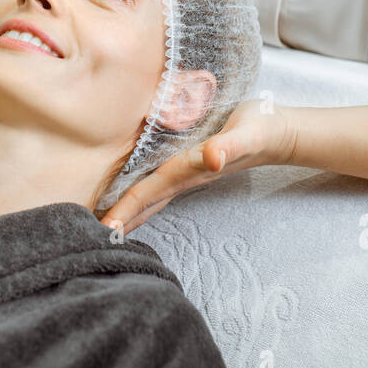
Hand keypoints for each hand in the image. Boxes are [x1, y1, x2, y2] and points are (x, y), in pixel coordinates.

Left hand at [99, 99, 297, 234]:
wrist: (279, 133)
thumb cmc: (261, 129)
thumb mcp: (246, 134)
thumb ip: (229, 146)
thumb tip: (211, 158)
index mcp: (188, 169)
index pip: (148, 194)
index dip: (125, 211)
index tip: (103, 230)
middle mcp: (184, 176)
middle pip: (145, 204)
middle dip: (119, 221)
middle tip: (87, 238)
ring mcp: (188, 174)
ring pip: (151, 198)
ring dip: (128, 213)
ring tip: (102, 226)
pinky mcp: (191, 165)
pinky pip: (160, 186)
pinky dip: (141, 198)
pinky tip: (130, 200)